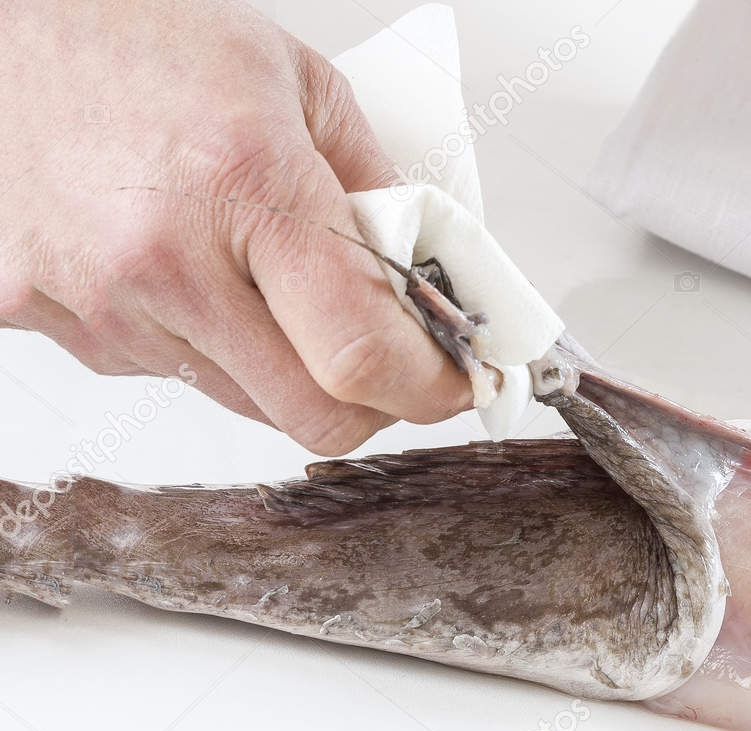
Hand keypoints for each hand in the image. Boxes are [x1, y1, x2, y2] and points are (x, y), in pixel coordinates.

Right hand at [0, 0, 469, 453]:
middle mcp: (164, 259)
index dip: (428, 390)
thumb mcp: (297, 84)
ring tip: (252, 274)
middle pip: (312, 416)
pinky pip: (158, 371)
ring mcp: (96, 300)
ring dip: (276, 364)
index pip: (363, 355)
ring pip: (241, 401)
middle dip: (369, 401)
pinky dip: (191, 339)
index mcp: (246, 185)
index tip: (453, 385)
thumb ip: (378, 191)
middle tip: (383, 359)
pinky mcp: (39, 319)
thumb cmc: (137, 37)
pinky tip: (173, 265)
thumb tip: (432, 285)